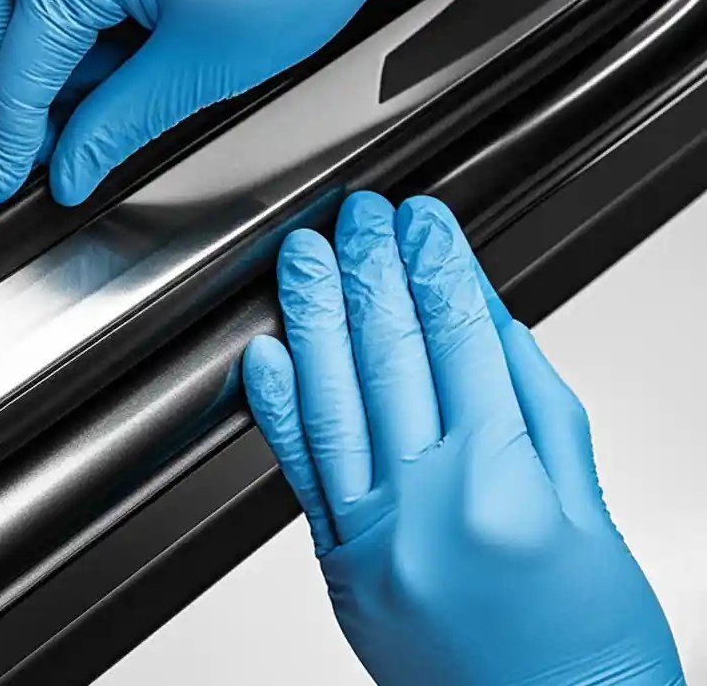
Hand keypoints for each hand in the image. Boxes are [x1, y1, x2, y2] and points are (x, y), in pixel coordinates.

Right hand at [0, 0, 401, 215]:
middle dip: (23, 111)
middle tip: (58, 161)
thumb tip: (70, 168)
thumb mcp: (199, 67)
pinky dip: (80, 37)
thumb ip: (117, 124)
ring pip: (22, 17)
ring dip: (54, 75)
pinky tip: (126, 61)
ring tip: (124, 97)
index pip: (14, 82)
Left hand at [242, 192, 683, 684]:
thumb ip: (537, 410)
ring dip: (315, 319)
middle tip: (360, 218)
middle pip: (392, 360)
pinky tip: (268, 355)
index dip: (439, 271)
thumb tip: (490, 326)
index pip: (462, 345)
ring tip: (305, 257)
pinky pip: (301, 477)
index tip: (424, 223)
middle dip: (373, 275)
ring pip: (334, 403)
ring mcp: (373, 541)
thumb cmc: (593, 644)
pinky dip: (280, 410)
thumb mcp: (589, 509)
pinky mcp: (340, 572)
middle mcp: (428, 510)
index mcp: (504, 488)